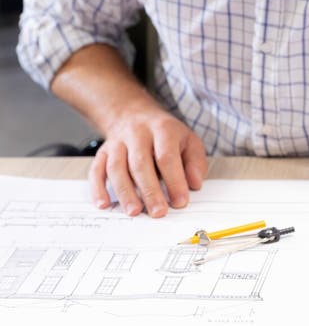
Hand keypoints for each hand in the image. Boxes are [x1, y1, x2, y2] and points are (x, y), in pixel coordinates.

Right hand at [88, 107, 207, 216]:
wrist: (134, 114)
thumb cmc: (164, 134)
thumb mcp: (188, 139)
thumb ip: (195, 161)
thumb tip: (195, 183)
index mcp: (162, 128)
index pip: (167, 155)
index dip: (174, 180)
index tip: (180, 201)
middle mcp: (137, 133)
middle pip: (140, 163)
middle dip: (149, 190)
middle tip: (158, 212)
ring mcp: (117, 142)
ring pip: (117, 167)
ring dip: (125, 192)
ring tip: (134, 212)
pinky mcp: (103, 152)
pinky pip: (96, 170)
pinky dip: (98, 188)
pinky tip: (103, 204)